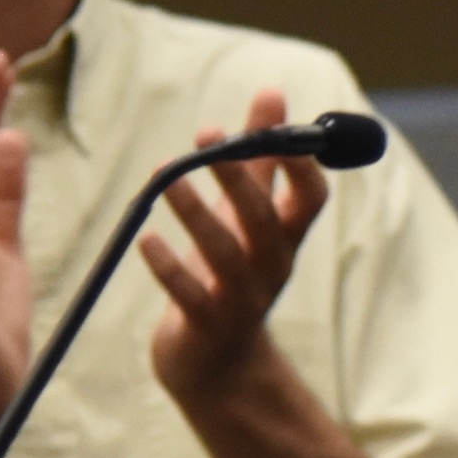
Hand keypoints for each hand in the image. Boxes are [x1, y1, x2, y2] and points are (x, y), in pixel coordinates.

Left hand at [145, 87, 330, 405]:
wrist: (218, 366)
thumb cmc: (231, 275)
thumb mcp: (248, 215)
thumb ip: (261, 158)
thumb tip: (272, 92)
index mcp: (285, 238)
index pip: (311, 198)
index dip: (300, 164)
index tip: (280, 126)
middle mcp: (272, 267)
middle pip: (265, 220)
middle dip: (239, 176)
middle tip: (208, 134)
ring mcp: (242, 299)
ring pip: (226, 253)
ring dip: (195, 212)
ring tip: (164, 173)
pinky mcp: (208, 326)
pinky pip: (190, 294)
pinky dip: (169, 267)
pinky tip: (146, 238)